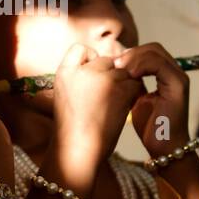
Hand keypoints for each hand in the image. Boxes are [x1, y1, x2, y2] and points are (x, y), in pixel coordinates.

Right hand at [49, 42, 141, 187]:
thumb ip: (78, 78)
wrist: (78, 149)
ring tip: (114, 105)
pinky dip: (132, 94)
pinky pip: (134, 83)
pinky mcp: (119, 89)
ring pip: (123, 71)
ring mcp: (102, 78)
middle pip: (106, 61)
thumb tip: (100, 67)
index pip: (80, 49)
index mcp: (64, 71)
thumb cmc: (72, 128)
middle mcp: (82, 70)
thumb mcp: (64, 96)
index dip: (90, 61)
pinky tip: (123, 108)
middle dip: (111, 75)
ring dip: (123, 85)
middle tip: (106, 97)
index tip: (92, 80)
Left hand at [115, 42, 191, 160]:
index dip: (131, 54)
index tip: (114, 64)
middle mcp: (175, 72)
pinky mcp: (178, 85)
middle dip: (131, 53)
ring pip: (155, 53)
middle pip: (153, 48)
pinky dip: (142, 66)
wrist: (165, 147)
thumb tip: (115, 69)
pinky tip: (129, 75)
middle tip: (115, 64)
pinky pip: (159, 65)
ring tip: (120, 68)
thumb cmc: (151, 127)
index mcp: (166, 74)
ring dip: (134, 58)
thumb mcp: (136, 99)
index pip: (149, 52)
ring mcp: (179, 77)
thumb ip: (131, 83)